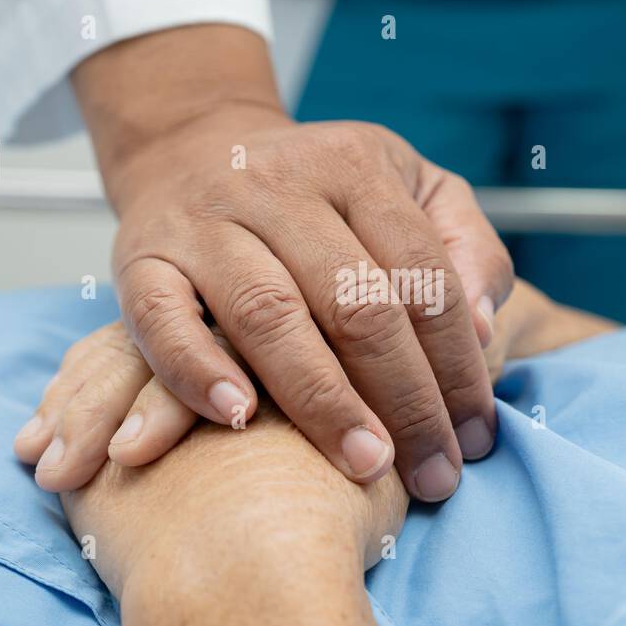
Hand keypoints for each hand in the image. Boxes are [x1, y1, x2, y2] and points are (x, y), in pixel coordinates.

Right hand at [45, 25, 512, 501]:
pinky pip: (162, 320)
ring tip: (365, 465)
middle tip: (433, 474)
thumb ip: (463, 245)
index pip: (423, 273)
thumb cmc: (322, 193)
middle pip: (356, 302)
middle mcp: (279, 186)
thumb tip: (484, 327)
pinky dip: (197, 371)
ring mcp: (205, 222)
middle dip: (406, 399)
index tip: (476, 437)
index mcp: (356, 166)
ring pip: (269, 315)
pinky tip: (239, 420)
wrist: (196, 151)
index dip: (458, 362)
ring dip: (322, 400)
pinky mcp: (141, 257)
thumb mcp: (410, 185)